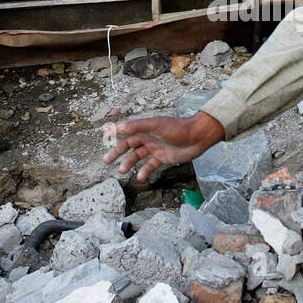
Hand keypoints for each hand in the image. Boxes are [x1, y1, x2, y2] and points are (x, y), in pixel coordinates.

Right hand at [102, 111, 225, 181]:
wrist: (198, 136)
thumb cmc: (179, 128)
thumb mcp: (157, 125)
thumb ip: (138, 126)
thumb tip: (118, 127)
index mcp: (145, 128)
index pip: (126, 132)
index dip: (116, 136)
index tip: (104, 140)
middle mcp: (149, 138)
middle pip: (129, 145)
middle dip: (117, 152)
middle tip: (106, 161)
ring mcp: (156, 148)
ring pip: (138, 156)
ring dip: (129, 163)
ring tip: (122, 171)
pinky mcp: (164, 157)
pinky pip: (151, 165)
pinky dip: (144, 171)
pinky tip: (140, 177)